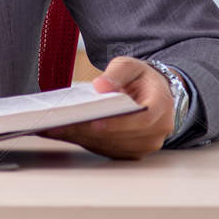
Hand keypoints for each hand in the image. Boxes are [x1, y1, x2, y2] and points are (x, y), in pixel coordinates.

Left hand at [38, 56, 174, 159]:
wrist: (153, 94)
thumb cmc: (142, 80)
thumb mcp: (132, 66)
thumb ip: (117, 73)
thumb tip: (101, 86)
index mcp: (162, 107)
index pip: (142, 120)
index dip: (118, 124)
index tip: (95, 122)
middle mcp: (156, 132)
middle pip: (122, 137)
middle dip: (90, 131)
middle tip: (62, 124)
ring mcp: (143, 145)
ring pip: (110, 146)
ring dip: (83, 139)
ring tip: (56, 129)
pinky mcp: (129, 152)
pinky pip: (106, 150)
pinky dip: (84, 141)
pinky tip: (64, 133)